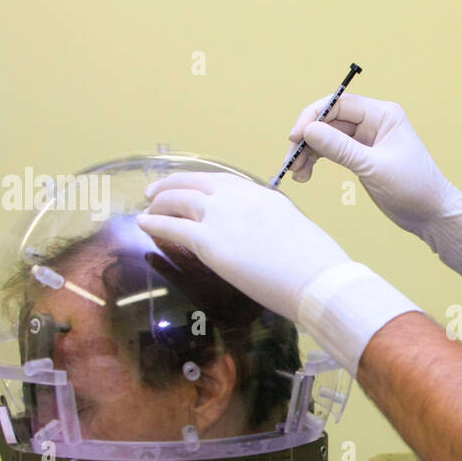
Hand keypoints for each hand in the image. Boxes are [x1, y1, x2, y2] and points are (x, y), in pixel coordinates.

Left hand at [138, 171, 421, 374]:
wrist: (317, 279)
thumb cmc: (316, 265)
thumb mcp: (295, 231)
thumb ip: (271, 226)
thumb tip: (261, 238)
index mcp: (262, 195)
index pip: (222, 181)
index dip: (199, 182)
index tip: (189, 185)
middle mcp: (238, 198)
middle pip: (194, 182)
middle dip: (170, 185)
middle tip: (155, 192)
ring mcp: (221, 216)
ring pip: (177, 200)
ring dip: (158, 203)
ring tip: (146, 209)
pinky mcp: (208, 241)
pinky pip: (171, 227)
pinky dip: (154, 223)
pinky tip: (143, 224)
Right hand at [287, 93, 461, 229]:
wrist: (432, 215)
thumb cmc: (415, 188)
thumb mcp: (374, 168)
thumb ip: (340, 149)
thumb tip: (308, 130)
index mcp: (383, 114)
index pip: (339, 104)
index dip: (313, 117)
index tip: (296, 136)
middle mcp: (374, 122)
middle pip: (329, 120)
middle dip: (307, 138)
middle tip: (291, 160)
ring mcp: (366, 140)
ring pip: (327, 137)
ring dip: (309, 152)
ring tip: (297, 174)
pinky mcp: (361, 157)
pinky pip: (332, 152)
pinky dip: (317, 161)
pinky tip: (305, 175)